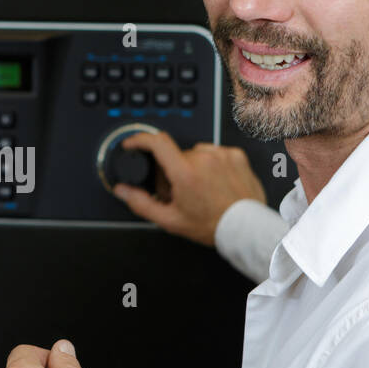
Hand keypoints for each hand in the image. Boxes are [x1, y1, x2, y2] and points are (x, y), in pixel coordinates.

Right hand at [111, 132, 266, 245]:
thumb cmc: (212, 225)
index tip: (133, 143)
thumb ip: (141, 203)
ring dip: (193, 166)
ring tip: (202, 188)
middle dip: (173, 169)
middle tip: (180, 191)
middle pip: (176, 155)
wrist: (245, 228)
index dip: (139, 140)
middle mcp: (203, 158)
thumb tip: (123, 190)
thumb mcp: (170, 220)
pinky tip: (216, 182)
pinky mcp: (236, 155)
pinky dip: (211, 164)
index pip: (156, 142)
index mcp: (184, 172)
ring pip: (196, 153)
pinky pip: (215, 153)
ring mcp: (221, 155)